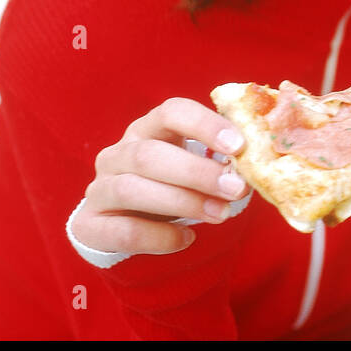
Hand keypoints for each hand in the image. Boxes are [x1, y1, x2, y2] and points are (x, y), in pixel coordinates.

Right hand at [71, 99, 250, 254]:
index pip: (171, 112)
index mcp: (148, 129)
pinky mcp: (90, 225)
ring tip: (221, 214)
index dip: (204, 125)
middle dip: (197, 172)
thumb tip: (260, 162)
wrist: (127, 224)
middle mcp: (118, 153)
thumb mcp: (194, 165)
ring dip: (182, 202)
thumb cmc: (172, 186)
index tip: (238, 146)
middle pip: (149, 154)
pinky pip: (123, 231)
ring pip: (132, 189)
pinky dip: (159, 236)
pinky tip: (187, 238)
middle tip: (236, 189)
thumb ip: (220, 161)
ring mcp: (99, 188)